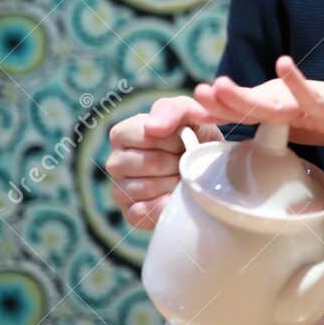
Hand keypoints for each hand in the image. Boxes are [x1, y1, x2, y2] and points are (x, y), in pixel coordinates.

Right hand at [104, 95, 223, 229]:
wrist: (208, 167)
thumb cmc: (195, 134)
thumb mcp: (189, 113)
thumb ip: (171, 110)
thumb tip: (151, 127)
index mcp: (122, 134)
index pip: (141, 136)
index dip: (170, 140)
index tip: (185, 140)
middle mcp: (115, 162)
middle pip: (147, 163)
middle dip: (176, 162)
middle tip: (187, 161)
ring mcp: (120, 190)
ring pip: (146, 188)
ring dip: (174, 183)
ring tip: (183, 177)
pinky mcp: (131, 214)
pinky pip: (145, 212)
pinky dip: (166, 205)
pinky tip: (176, 198)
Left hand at [189, 55, 323, 150]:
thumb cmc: (321, 116)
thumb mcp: (283, 120)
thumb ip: (255, 119)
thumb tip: (220, 126)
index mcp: (266, 108)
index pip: (230, 113)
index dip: (206, 113)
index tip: (181, 115)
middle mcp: (278, 100)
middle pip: (243, 106)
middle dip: (218, 103)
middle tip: (196, 94)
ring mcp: (298, 103)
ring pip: (267, 104)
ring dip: (242, 96)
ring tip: (220, 86)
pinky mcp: (323, 104)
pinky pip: (307, 94)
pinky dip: (295, 80)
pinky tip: (283, 63)